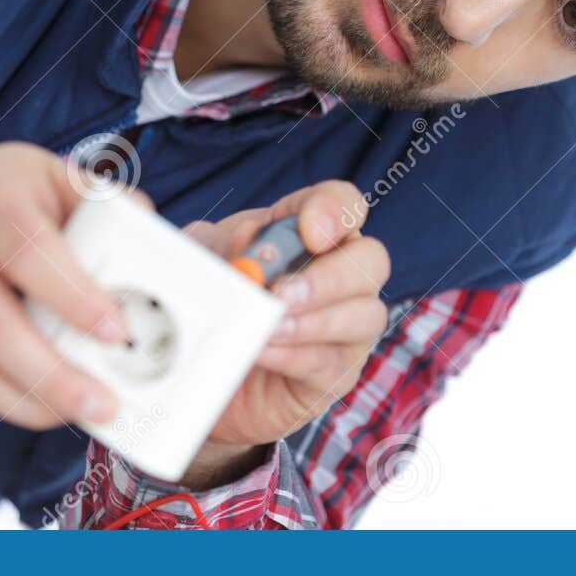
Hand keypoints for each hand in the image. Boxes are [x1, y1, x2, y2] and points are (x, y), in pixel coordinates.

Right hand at [0, 133, 131, 429]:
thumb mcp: (51, 174)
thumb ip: (105, 206)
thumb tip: (158, 245)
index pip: (31, 254)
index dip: (74, 298)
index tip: (116, 332)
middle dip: (54, 374)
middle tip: (103, 401)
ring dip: (31, 400)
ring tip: (80, 412)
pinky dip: (4, 400)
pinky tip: (42, 406)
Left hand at [178, 181, 390, 487]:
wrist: (205, 364)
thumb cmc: (215, 300)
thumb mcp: (204, 261)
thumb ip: (220, 243)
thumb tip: (245, 242)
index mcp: (310, 233)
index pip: (344, 204)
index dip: (335, 211)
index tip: (310, 233)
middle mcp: (342, 273)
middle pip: (371, 259)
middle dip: (329, 277)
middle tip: (283, 293)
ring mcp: (348, 325)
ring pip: (365, 315)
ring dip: (314, 321)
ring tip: (270, 328)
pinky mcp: (336, 372)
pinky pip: (331, 362)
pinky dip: (295, 356)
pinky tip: (263, 351)